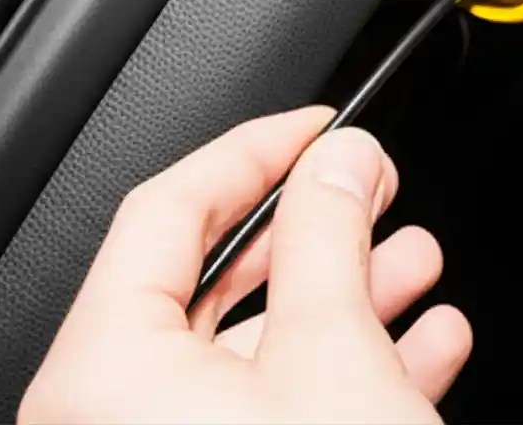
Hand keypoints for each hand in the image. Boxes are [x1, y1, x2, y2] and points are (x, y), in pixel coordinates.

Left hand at [19, 106, 471, 423]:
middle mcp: (114, 411)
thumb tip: (339, 162)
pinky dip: (347, 367)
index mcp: (104, 368)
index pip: (169, 206)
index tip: (315, 126)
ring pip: (259, 343)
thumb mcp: (329, 352)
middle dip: (317, 227)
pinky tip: (418, 342)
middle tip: (369, 186)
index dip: (255, 149)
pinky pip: (276, 402)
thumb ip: (328, 235)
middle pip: (218, 274)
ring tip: (411, 258)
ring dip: (348, 295)